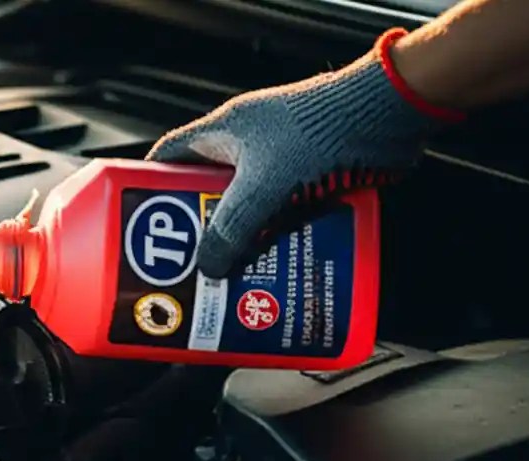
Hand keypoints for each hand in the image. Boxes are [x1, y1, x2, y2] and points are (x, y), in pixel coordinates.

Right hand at [146, 31, 442, 277]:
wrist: (389, 116)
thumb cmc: (323, 130)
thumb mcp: (263, 186)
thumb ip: (232, 229)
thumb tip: (210, 268)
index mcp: (222, 133)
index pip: (168, 159)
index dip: (150, 190)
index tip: (139, 225)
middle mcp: (247, 147)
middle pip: (205, 194)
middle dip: (198, 231)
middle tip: (187, 264)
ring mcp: (280, 162)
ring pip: (247, 210)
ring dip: (241, 241)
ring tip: (229, 274)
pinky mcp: (311, 178)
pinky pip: (282, 216)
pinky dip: (276, 240)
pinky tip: (274, 265)